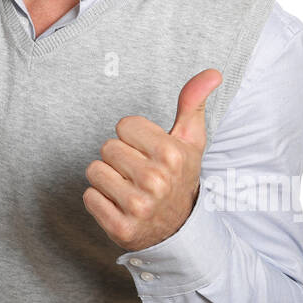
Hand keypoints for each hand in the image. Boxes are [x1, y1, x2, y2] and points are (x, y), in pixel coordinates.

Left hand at [83, 68, 222, 252]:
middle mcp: (155, 181)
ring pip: (94, 170)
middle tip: (139, 173)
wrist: (179, 230)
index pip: (124, 125)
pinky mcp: (120, 228)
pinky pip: (89, 197)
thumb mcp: (190, 140)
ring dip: (107, 179)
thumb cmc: (179, 176)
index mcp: (171, 154)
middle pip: (107, 147)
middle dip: (120, 158)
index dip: (134, 137)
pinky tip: (120, 206)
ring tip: (128, 188)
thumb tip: (212, 72)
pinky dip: (100, 201)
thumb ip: (193, 103)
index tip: (148, 152)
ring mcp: (138, 206)